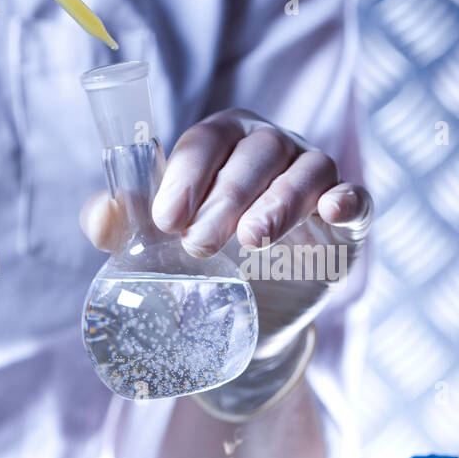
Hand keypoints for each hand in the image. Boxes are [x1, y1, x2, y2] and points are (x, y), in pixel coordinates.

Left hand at [80, 108, 371, 357]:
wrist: (246, 317)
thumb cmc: (200, 260)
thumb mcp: (154, 247)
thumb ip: (122, 226)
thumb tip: (100, 217)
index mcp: (225, 141)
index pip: (208, 140)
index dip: (187, 175)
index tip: (166, 219)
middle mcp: (274, 149)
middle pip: (257, 152)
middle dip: (226, 196)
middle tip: (198, 244)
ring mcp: (315, 181)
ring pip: (307, 171)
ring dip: (279, 201)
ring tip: (252, 239)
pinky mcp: (346, 223)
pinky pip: (358, 198)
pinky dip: (349, 199)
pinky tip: (333, 210)